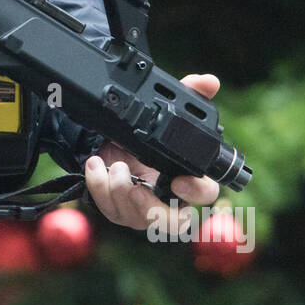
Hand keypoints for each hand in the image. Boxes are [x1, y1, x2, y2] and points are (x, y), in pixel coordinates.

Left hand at [83, 73, 221, 232]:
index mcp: (187, 178)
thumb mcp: (167, 109)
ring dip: (120, 191)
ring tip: (113, 166)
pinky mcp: (117, 209)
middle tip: (136, 187)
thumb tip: (209, 81)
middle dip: (152, 207)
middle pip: (174, 223)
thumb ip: (189, 93)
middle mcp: (167, 199)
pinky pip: (109, 209)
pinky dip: (99, 187)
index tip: (178, 181)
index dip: (196, 192)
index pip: (205, 194)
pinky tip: (95, 166)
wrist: (113, 139)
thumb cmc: (148, 132)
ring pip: (136, 217)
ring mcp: (142, 208)